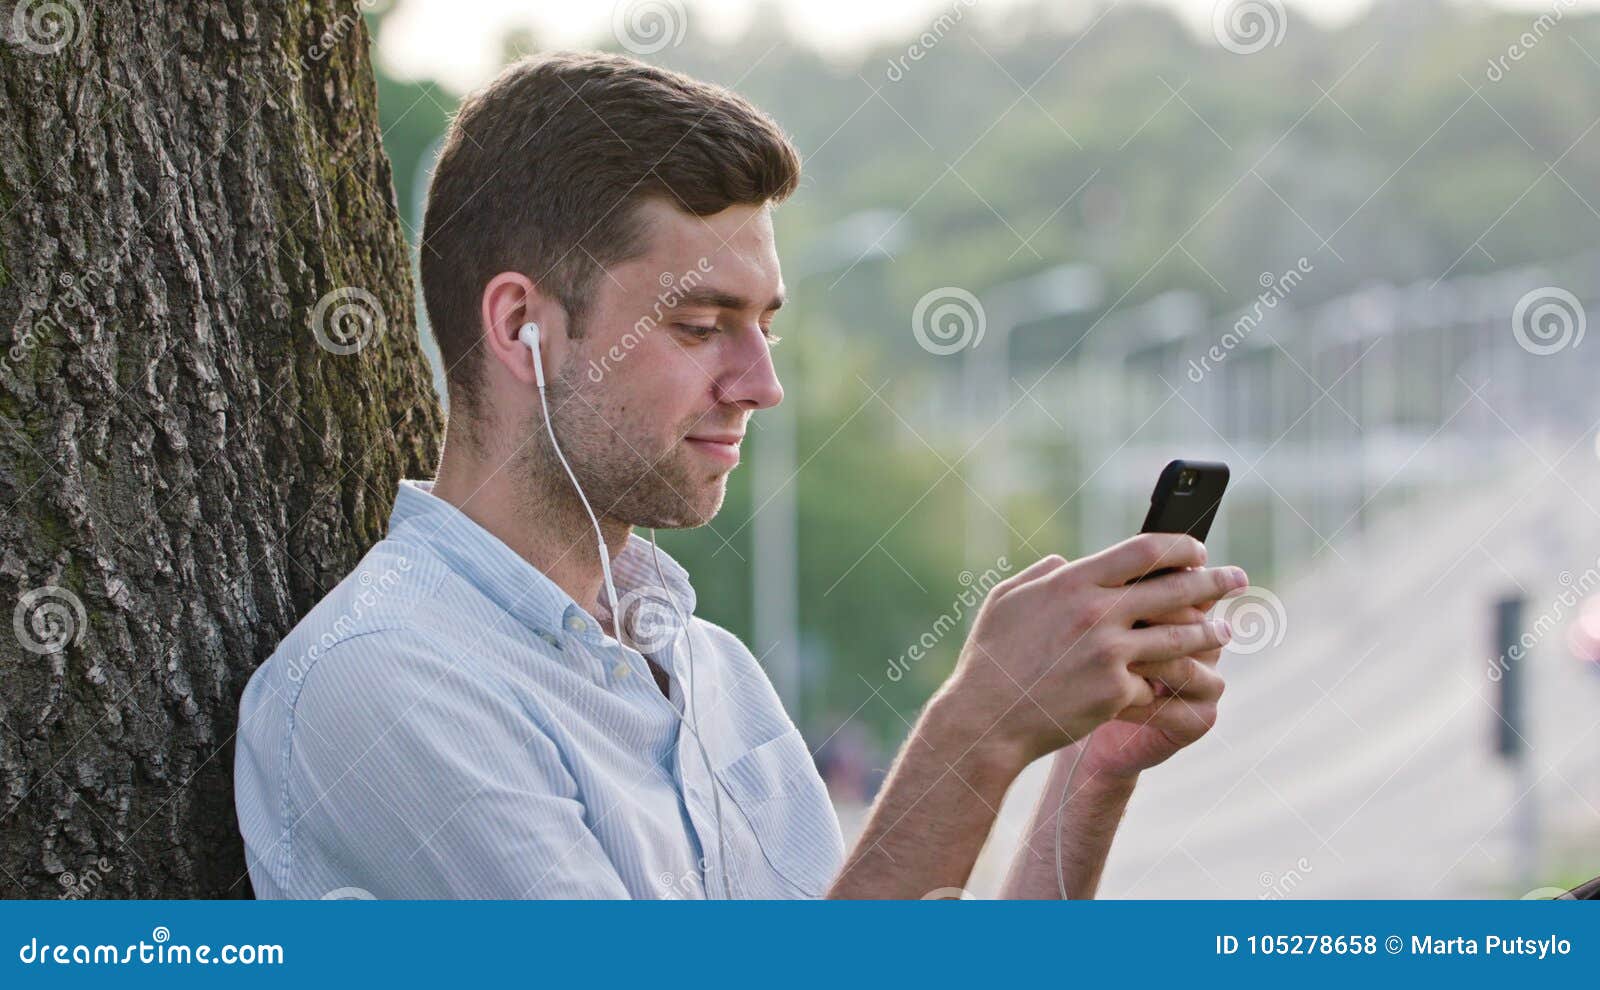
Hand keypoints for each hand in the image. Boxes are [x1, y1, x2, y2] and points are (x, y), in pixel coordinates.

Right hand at [937, 535, 1245, 767]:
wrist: (984, 719)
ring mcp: (1109, 654)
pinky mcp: (1115, 694)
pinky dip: (1162, 684)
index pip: (1145, 550)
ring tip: (1224, 632)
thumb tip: (1066, 561)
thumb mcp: (1006, 600)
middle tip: (1237, 579)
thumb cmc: (991, 659)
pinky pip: (1154, 685)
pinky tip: (1177, 684)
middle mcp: (1097, 612)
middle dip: (1215, 582)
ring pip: (1180, 639)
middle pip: (1176, 589)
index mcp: (1073, 582)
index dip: (1180, 546)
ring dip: (1209, 634)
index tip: (1198, 550)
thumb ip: (1041, 574)